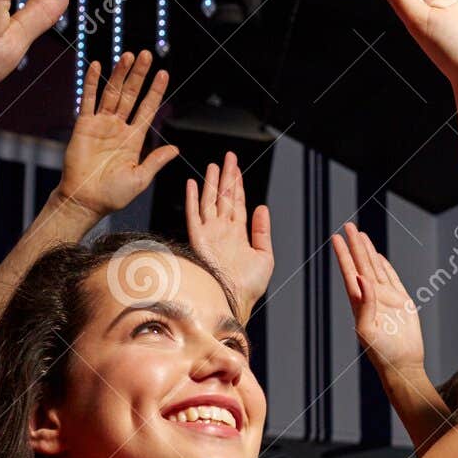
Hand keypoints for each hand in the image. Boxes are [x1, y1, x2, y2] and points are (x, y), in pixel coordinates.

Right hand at [60, 51, 179, 218]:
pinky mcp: (84, 125)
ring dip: (120, 74)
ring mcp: (102, 124)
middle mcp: (119, 127)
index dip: (156, 91)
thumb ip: (156, 160)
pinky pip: (89, 100)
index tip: (164, 74)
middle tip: (148, 55)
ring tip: (128, 55)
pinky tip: (98, 66)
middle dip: (139, 75)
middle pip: (132, 95)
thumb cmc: (114, 194)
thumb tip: (176, 148)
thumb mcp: (141, 177)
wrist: (87, 200)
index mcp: (135, 139)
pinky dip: (92, 82)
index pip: (148, 109)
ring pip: (112, 93)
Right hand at [185, 151, 273, 321]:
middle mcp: (222, 230)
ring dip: (211, 182)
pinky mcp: (198, 239)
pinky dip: (193, 199)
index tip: (237, 169)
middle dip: (226, 177)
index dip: (237, 185)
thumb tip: (263, 207)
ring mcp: (209, 233)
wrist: (234, 300)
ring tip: (214, 165)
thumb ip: (263, 231)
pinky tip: (193, 184)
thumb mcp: (265, 256)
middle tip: (229, 157)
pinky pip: (194, 215)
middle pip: (223, 197)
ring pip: (209, 201)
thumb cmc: (249, 285)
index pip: (237, 203)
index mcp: (238, 234)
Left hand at [331, 223, 426, 373]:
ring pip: (376, 268)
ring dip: (368, 252)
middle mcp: (371, 298)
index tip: (336, 238)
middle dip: (355, 246)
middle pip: (361, 265)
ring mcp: (386, 299)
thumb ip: (365, 304)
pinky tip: (379, 257)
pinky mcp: (402, 302)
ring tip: (361, 235)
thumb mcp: (368, 330)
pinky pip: (392, 278)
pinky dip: (385, 266)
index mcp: (360, 303)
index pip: (349, 273)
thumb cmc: (382, 353)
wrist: (403, 365)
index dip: (343, 255)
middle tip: (348, 226)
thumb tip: (361, 279)